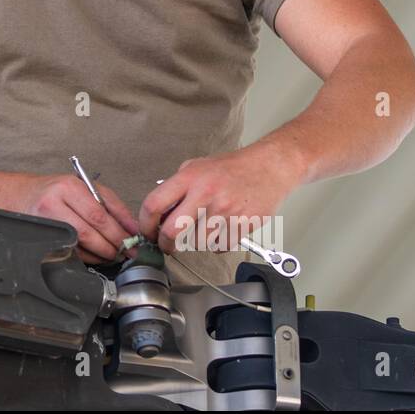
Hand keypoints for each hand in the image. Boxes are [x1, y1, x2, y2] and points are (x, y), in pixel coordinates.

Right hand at [18, 174, 139, 263]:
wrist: (23, 196)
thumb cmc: (56, 191)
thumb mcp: (83, 187)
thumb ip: (109, 204)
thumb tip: (131, 227)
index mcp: (69, 187)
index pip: (99, 213)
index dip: (119, 229)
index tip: (133, 238)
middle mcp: (55, 203)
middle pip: (90, 230)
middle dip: (114, 243)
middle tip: (127, 250)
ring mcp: (46, 222)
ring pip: (80, 244)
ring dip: (102, 252)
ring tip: (114, 253)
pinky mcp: (42, 238)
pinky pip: (70, 251)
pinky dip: (88, 256)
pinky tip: (97, 255)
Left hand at [137, 144, 303, 254]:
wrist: (268, 167)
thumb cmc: (231, 168)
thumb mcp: (196, 166)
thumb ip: (176, 187)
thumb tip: (158, 214)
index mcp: (189, 178)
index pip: (153, 204)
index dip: (145, 224)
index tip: (147, 232)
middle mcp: (205, 194)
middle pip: (172, 232)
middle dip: (165, 244)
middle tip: (166, 245)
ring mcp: (225, 211)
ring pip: (196, 243)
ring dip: (195, 243)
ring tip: (202, 230)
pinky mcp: (242, 224)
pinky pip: (220, 246)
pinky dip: (217, 244)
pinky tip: (222, 229)